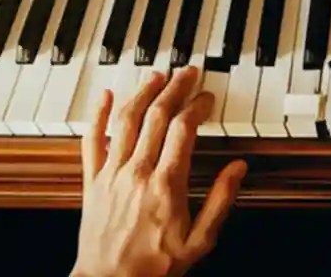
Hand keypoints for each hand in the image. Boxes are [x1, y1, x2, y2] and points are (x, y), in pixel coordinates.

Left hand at [72, 67, 246, 276]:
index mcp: (166, 184)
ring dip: (143, 92)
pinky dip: (98, 114)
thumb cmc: (154, 267)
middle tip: (188, 73)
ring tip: (157, 75)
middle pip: (156, 115)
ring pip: (126, 120)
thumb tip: (238, 169)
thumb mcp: (200, 240)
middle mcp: (137, 172)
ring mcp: (111, 174)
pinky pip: (91, 140)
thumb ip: (220, 200)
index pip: (184, 129)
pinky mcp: (92, 181)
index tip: (207, 98)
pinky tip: (106, 95)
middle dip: (175, 88)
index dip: (198, 107)